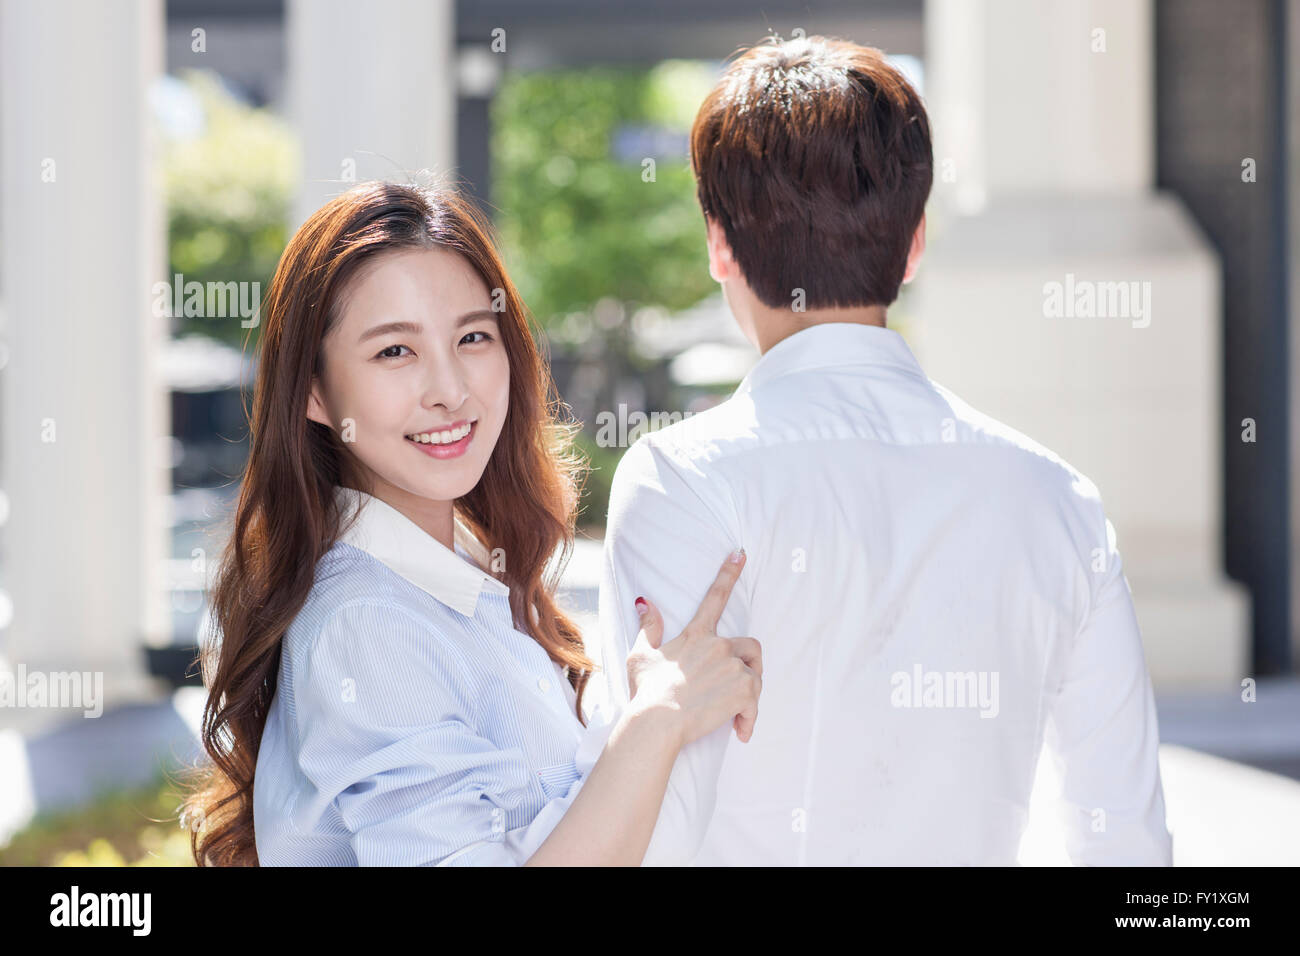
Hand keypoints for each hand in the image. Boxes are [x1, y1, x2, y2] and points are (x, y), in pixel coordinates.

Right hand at [626, 549, 762, 745]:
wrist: (656, 722)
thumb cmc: (646, 691)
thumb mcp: (640, 655)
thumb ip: (649, 627)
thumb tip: (644, 603)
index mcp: (696, 635)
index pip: (715, 597)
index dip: (728, 573)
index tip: (740, 554)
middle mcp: (718, 646)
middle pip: (751, 646)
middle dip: (750, 664)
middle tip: (738, 684)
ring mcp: (732, 667)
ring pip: (756, 675)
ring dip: (749, 693)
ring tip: (734, 713)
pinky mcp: (743, 691)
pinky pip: (756, 702)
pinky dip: (749, 719)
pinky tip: (740, 732)